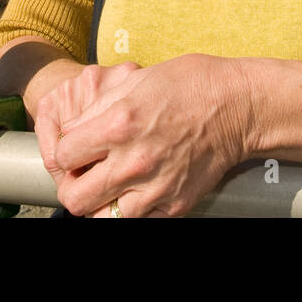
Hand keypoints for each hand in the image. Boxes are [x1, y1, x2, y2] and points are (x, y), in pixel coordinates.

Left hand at [37, 54, 251, 217]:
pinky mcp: (175, 205)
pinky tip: (136, 190)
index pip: (63, 155)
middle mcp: (132, 162)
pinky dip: (131, 209)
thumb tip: (72, 129)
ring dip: (98, 203)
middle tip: (81, 174)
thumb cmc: (188, 84)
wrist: (238, 106)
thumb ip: (97, 109)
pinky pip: (138, 220)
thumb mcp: (134, 81)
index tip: (73, 147)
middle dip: (70, 185)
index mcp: (118, 125)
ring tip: (107, 186)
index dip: (62, 150)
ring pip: (101, 218)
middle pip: (74, 197)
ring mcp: (155, 188)